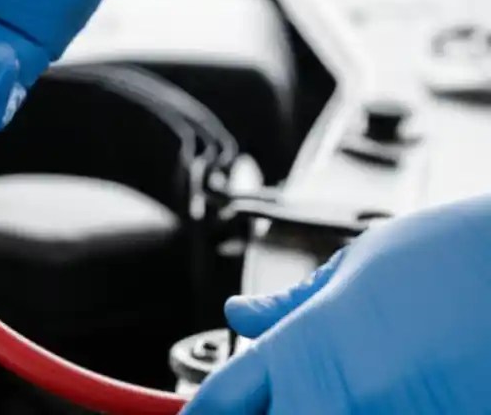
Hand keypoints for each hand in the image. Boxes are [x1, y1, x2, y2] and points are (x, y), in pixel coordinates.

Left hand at [186, 194, 490, 413]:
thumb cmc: (461, 258)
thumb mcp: (361, 263)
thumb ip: (295, 303)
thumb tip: (243, 316)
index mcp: (310, 350)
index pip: (220, 401)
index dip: (200, 412)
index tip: (196, 413)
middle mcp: (345, 402)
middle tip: (272, 402)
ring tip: (350, 392)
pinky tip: (397, 397)